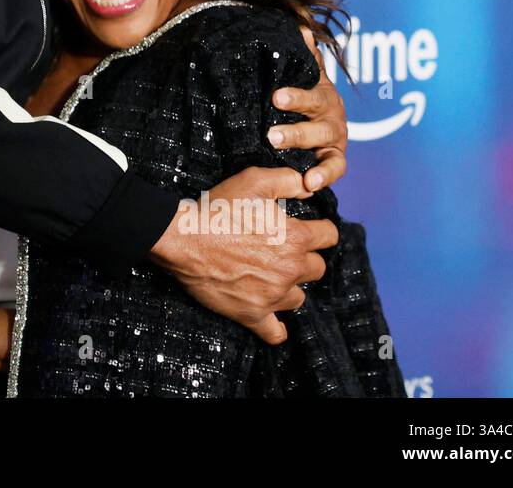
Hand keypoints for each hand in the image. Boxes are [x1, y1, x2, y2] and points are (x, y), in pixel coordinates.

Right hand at [149, 166, 337, 344]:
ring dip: (289, 287)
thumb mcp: (254, 180)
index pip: (329, 236)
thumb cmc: (218, 209)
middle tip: (282, 251)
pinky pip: (276, 333)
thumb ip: (289, 180)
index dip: (318, 229)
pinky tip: (272, 317)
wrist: (183, 239)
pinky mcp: (252, 314)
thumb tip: (310, 189)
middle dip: (304, 258)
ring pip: (298, 297)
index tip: (307, 229)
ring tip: (270, 277)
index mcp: (296, 237)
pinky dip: (277, 328)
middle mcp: (291, 268)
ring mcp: (273, 295)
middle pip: (317, 268)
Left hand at [269, 26, 347, 192]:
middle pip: (317, 125)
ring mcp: (334, 140)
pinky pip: (335, 169)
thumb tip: (301, 28)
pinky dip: (325, 177)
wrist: (323, 119)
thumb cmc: (307, 96)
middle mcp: (332, 117)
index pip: (312, 95)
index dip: (296, 97)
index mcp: (323, 95)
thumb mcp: (306, 74)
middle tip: (271, 135)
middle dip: (295, 131)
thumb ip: (304, 56)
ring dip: (306, 153)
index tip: (276, 97)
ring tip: (287, 162)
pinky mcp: (334, 160)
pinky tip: (310, 184)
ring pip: (324, 147)